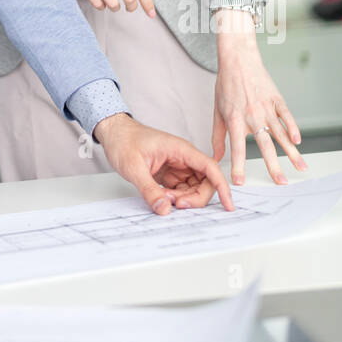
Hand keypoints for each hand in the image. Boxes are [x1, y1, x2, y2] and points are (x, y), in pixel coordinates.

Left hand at [93, 113, 234, 213]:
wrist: (113, 133)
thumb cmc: (123, 140)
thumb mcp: (133, 167)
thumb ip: (149, 189)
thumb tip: (165, 209)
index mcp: (180, 149)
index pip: (210, 168)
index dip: (222, 186)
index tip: (228, 204)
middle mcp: (182, 158)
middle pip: (205, 182)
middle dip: (195, 198)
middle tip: (177, 205)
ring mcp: (176, 167)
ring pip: (193, 188)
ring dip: (184, 199)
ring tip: (163, 198)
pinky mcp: (169, 174)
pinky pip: (180, 190)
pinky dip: (175, 198)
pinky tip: (162, 198)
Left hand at [213, 12, 306, 185]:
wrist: (238, 59)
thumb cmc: (226, 85)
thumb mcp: (218, 111)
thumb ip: (218, 136)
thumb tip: (216, 157)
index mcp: (235, 119)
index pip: (237, 148)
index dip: (238, 166)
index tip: (240, 182)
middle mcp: (252, 115)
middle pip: (264, 145)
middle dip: (273, 166)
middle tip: (281, 183)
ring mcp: (266, 107)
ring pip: (281, 133)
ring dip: (292, 152)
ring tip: (301, 167)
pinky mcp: (276, 99)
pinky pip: (287, 116)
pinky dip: (293, 128)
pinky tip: (299, 141)